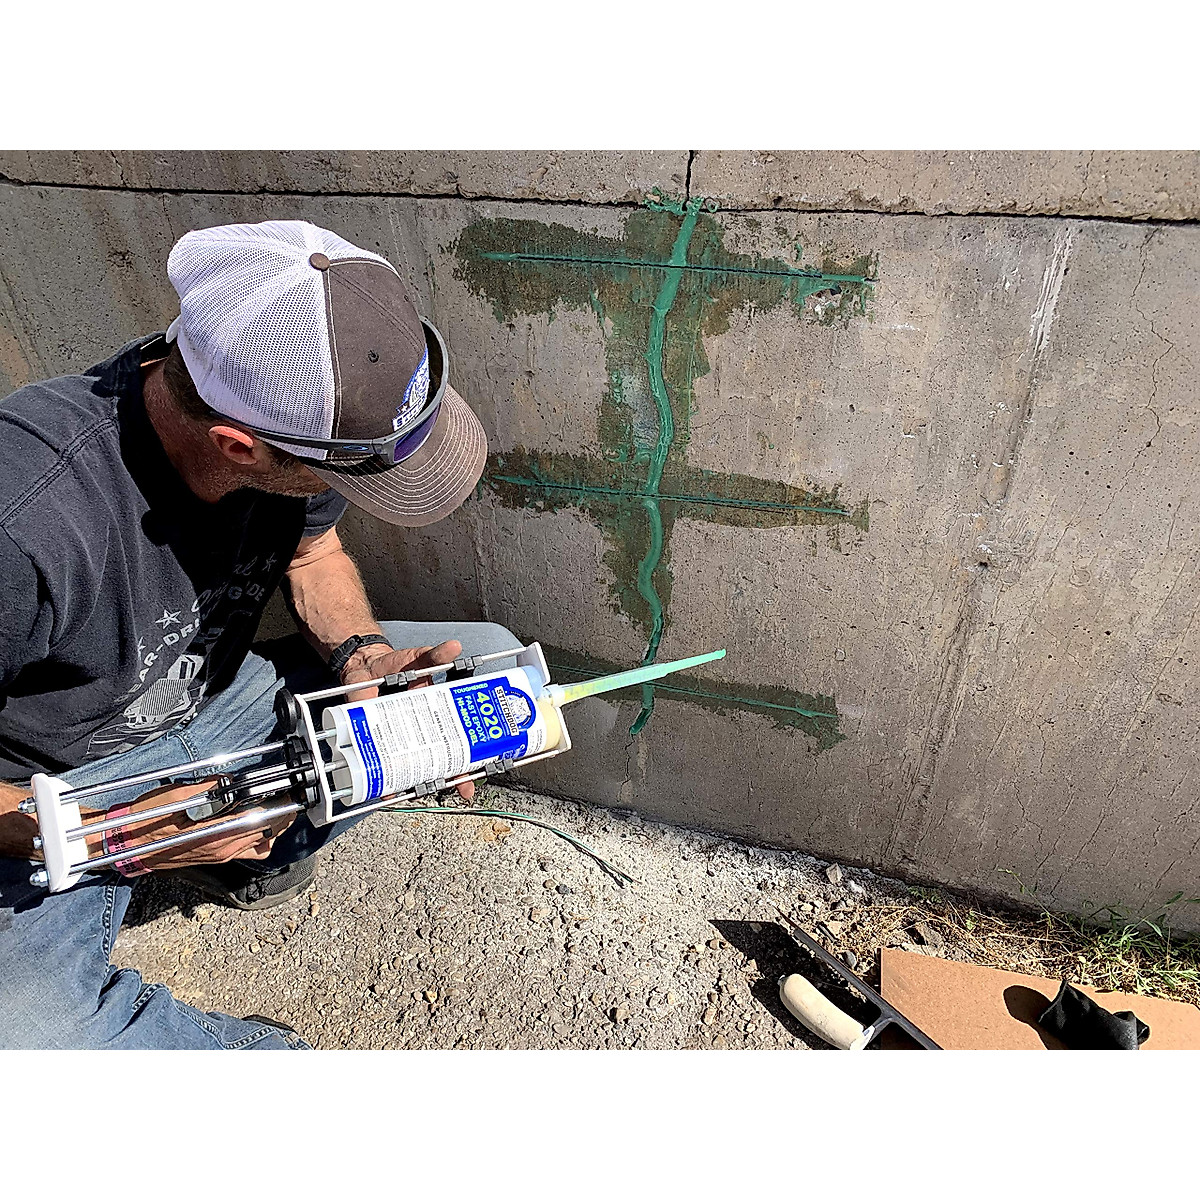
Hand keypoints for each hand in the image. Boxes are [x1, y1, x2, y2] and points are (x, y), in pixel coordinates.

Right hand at [89, 779, 297, 870]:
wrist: (125, 845)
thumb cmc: (146, 821)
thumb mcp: (173, 796)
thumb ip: (205, 787)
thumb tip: (228, 779)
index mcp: (215, 835)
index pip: (260, 822)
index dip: (280, 807)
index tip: (290, 793)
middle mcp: (223, 849)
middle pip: (267, 834)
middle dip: (283, 815)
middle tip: (289, 796)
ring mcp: (220, 855)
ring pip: (261, 845)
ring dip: (273, 827)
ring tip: (277, 807)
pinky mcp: (216, 856)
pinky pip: (247, 849)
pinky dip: (259, 837)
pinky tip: (257, 821)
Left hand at [339, 639, 475, 800]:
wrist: (365, 663)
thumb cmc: (397, 664)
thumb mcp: (423, 656)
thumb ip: (436, 655)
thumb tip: (453, 648)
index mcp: (437, 711)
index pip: (461, 734)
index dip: (474, 751)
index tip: (481, 763)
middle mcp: (422, 726)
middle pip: (444, 756)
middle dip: (454, 773)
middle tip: (464, 785)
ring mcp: (399, 732)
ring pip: (415, 762)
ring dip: (418, 779)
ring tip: (421, 789)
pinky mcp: (375, 733)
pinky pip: (381, 757)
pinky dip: (383, 776)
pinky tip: (384, 789)